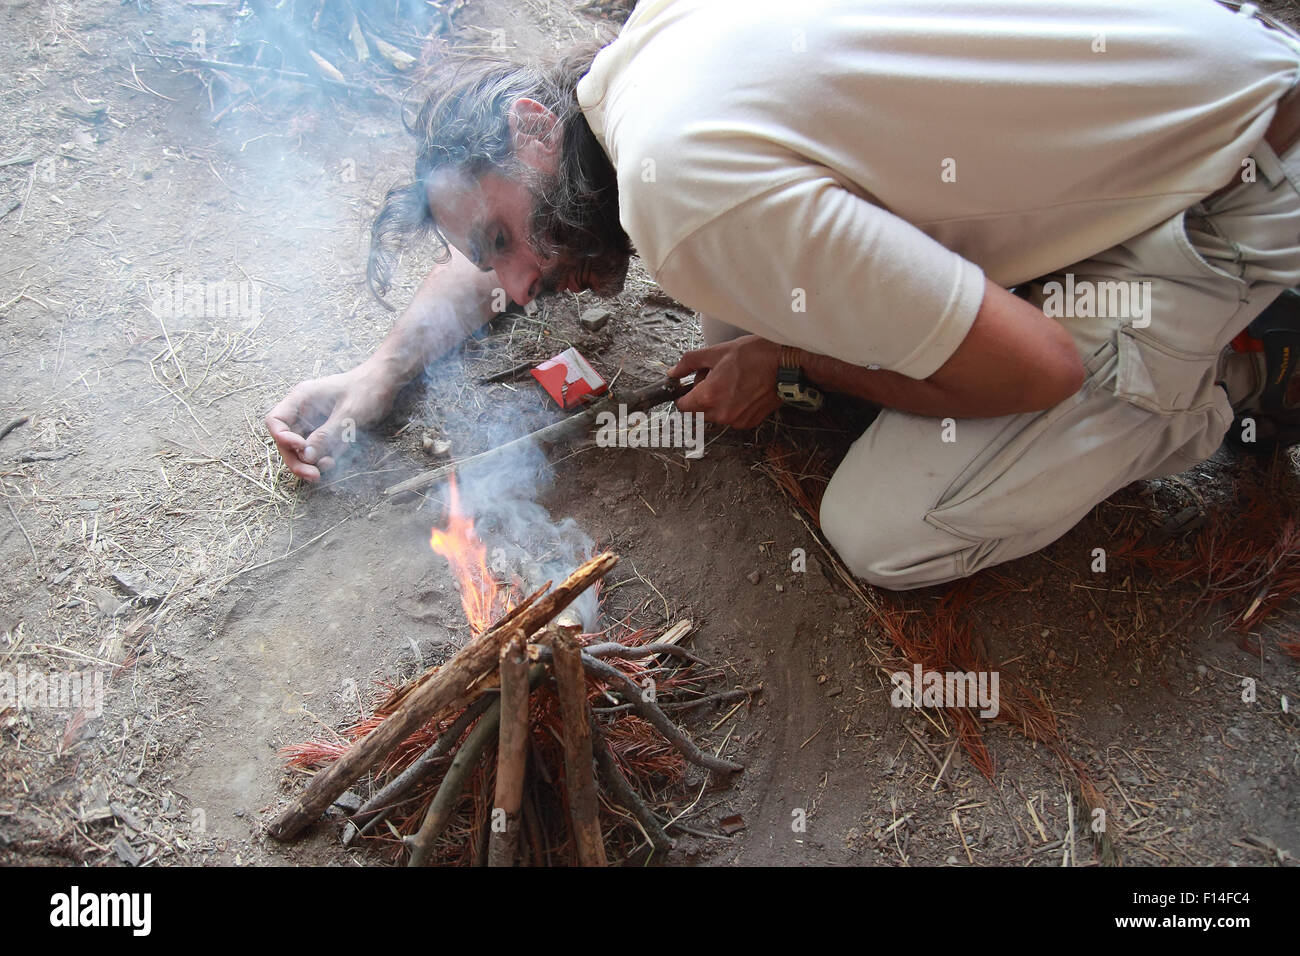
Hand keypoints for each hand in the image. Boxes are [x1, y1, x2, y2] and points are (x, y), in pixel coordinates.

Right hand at [265, 364, 397, 480]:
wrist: (385, 382)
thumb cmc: (367, 390)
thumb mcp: (349, 413)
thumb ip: (327, 434)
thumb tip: (306, 456)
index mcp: (302, 398)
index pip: (276, 421)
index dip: (282, 438)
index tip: (301, 448)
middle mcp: (303, 411)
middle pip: (286, 440)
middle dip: (296, 460)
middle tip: (312, 475)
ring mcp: (314, 422)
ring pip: (301, 449)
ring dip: (308, 463)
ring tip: (322, 472)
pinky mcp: (326, 431)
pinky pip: (317, 449)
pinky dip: (321, 459)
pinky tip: (332, 463)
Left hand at [668, 335, 783, 428]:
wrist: (786, 366)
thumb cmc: (754, 355)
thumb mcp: (716, 352)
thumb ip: (689, 363)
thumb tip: (673, 373)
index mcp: (709, 396)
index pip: (682, 407)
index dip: (683, 395)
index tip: (688, 386)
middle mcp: (721, 413)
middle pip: (699, 411)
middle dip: (702, 396)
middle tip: (717, 376)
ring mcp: (736, 421)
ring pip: (715, 414)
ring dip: (718, 401)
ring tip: (733, 382)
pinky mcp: (749, 423)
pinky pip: (731, 418)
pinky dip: (733, 407)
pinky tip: (744, 390)